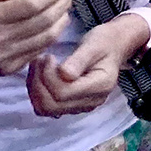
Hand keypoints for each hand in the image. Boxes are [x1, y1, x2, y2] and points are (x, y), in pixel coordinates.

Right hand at [0, 0, 73, 75]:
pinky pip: (38, 51)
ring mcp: (2, 58)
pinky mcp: (6, 69)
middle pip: (43, 21)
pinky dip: (50, 37)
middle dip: (61, 5)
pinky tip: (53, 26)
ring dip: (61, 21)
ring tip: (65, 8)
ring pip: (45, 38)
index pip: (30, 5)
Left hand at [27, 14, 147, 117]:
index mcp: (100, 86)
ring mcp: (82, 106)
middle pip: (52, 105)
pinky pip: (47, 107)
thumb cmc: (105, 42)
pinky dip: (38, 93)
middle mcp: (92, 101)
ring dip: (35, 89)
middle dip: (38, 83)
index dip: (48, 77)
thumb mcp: (94, 44)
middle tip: (39, 61)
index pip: (63, 93)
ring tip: (38, 67)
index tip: (48, 57)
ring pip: (46, 109)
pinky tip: (41, 75)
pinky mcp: (72, 105)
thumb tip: (64, 74)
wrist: (114, 46)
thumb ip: (79, 60)